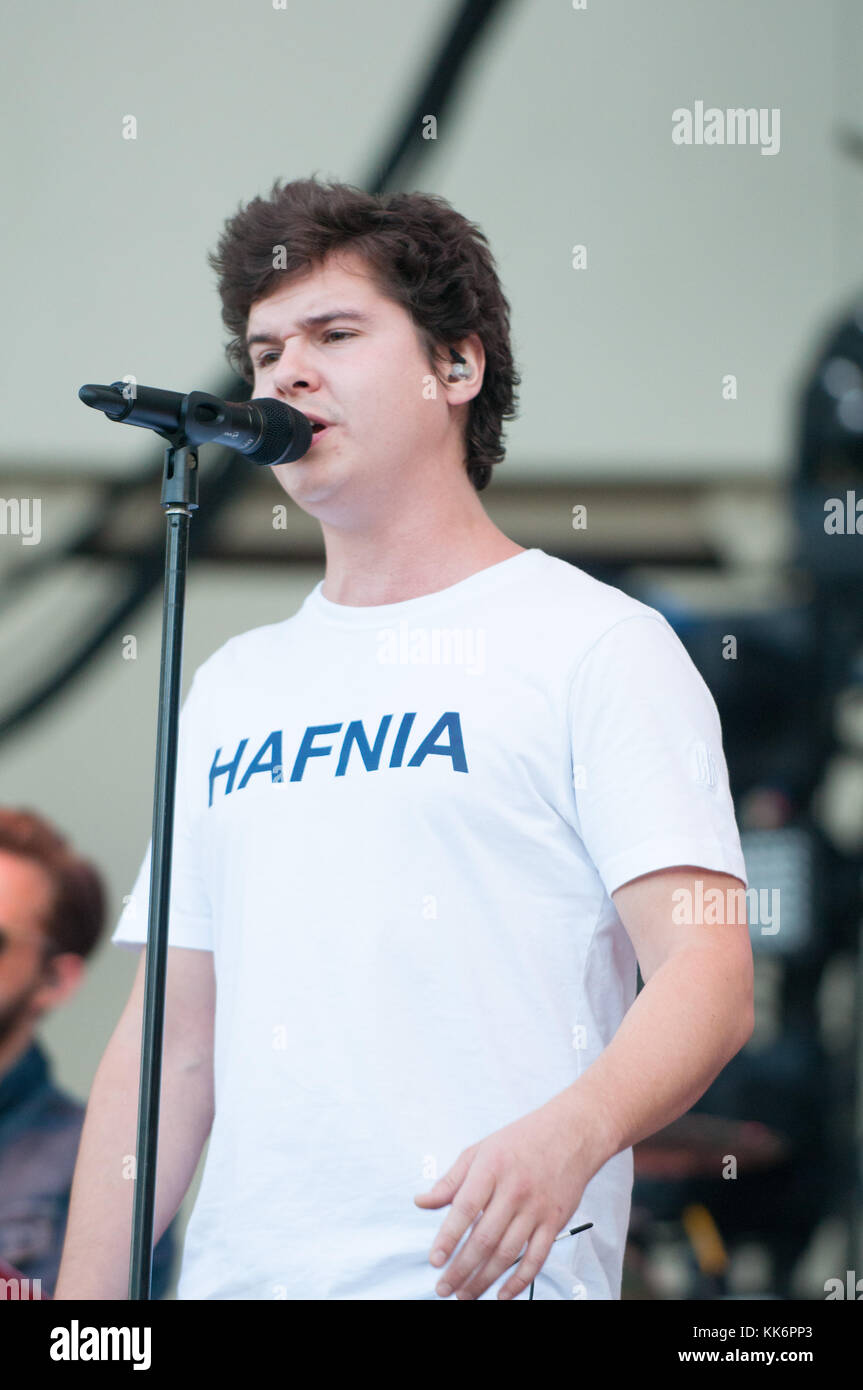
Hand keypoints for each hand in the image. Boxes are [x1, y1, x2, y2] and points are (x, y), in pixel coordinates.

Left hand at [413, 1091, 597, 1299]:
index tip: (434, 1261)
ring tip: (465, 1294)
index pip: (465, 1209)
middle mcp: (514, 1190)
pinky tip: (502, 1294)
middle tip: (444, 1288)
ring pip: (508, 1253)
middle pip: (485, 1238)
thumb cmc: (521, 1140)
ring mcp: (537, 1208)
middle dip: (461, 1269)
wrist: (572, 1132)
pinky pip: (536, 1258)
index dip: (448, 1237)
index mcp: (491, 1168)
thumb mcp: (480, 1150)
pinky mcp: (555, 1221)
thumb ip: (451, 1180)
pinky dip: (519, 1281)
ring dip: (484, 1280)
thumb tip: (422, 1202)